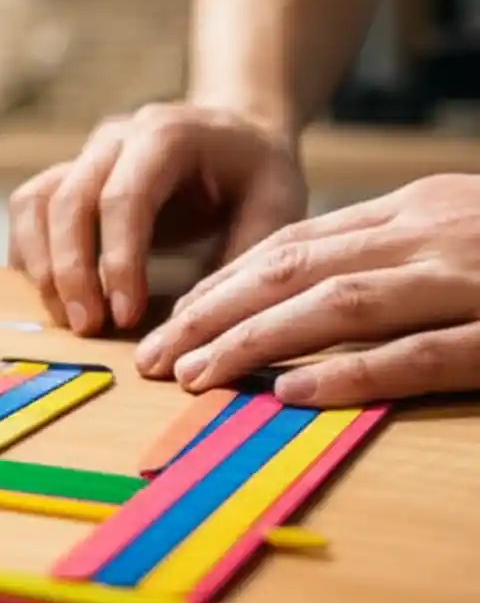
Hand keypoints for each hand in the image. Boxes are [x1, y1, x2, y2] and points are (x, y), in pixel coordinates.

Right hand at [8, 103, 305, 334]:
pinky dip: (30, 253)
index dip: (118, 261)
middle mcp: (115, 138)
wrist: (235, 133)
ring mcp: (84, 154)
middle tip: (87, 328)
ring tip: (68, 319)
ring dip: (43, 265)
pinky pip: (29, 209)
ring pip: (37, 202)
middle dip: (71, 271)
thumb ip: (241, 258)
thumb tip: (187, 319)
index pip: (124, 198)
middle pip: (69, 200)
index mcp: (167, 134)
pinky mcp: (68, 175)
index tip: (127, 316)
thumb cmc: (258, 174)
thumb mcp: (277, 206)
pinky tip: (54, 295)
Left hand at [137, 174, 479, 405]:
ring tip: (193, 374)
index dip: (226, 283)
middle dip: (212, 314)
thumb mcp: (461, 226)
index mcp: (415, 209)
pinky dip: (350, 373)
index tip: (176, 318)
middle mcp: (426, 234)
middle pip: (294, 270)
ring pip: (336, 304)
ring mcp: (463, 279)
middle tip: (154, 354)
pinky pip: (417, 355)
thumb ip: (394, 250)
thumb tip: (316, 287)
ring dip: (254, 340)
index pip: (296, 244)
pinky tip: (290, 393)